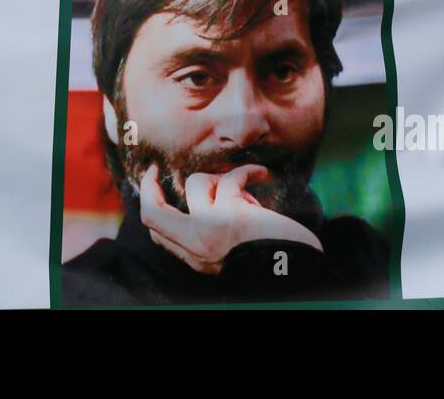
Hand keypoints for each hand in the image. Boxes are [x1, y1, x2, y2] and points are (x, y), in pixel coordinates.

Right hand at [139, 164, 322, 275]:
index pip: (157, 231)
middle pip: (153, 212)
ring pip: (196, 184)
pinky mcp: (232, 213)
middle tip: (153, 169)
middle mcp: (196, 244)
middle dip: (149, 185)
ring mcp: (210, 227)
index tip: (153, 186)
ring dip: (222, 177)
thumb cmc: (271, 263)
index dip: (151, 205)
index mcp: (195, 256)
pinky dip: (248, 171)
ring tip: (244, 187)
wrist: (294, 274)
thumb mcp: (231, 253)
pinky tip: (262, 174)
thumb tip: (206, 196)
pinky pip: (232, 178)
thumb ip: (211, 235)